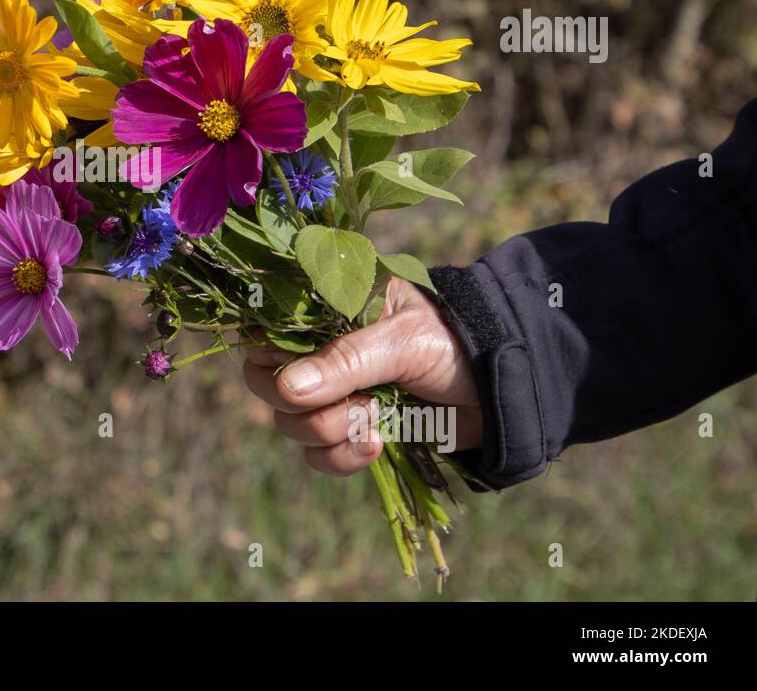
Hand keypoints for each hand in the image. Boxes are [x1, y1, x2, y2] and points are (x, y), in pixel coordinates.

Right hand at [242, 277, 481, 474]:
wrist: (503, 391)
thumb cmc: (455, 343)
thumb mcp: (401, 341)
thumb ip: (345, 362)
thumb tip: (286, 390)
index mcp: (325, 311)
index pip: (264, 331)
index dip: (270, 358)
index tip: (295, 373)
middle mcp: (319, 352)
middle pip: (267, 386)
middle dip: (304, 406)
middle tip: (352, 401)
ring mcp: (333, 395)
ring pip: (292, 426)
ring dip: (330, 432)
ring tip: (376, 420)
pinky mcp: (350, 432)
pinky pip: (319, 456)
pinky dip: (343, 458)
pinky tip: (376, 445)